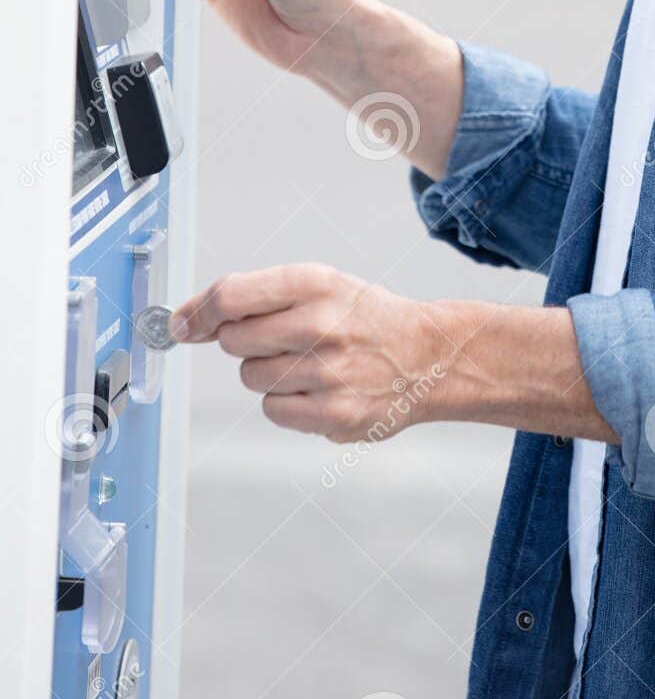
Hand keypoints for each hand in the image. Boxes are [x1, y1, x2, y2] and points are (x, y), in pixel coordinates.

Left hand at [171, 267, 617, 446]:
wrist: (430, 356)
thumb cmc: (365, 317)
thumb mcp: (321, 285)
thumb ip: (254, 296)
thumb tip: (182, 322)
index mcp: (316, 282)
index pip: (230, 296)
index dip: (197, 312)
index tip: (182, 325)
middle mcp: (322, 325)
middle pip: (233, 342)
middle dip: (243, 342)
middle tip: (281, 338)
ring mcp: (329, 374)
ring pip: (252, 378)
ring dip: (269, 372)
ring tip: (310, 362)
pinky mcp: (334, 416)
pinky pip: (273, 410)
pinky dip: (287, 401)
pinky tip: (319, 388)